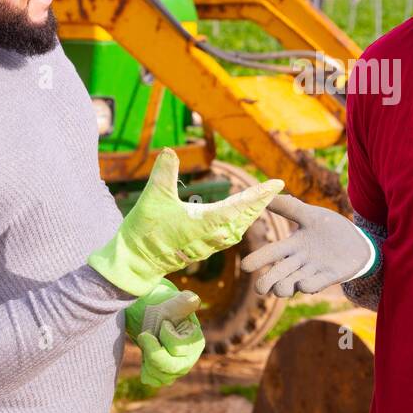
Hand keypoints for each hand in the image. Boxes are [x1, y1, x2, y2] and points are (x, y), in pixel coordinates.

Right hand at [88, 148, 281, 296]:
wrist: (135, 262)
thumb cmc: (144, 230)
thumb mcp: (152, 197)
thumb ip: (163, 173)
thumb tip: (170, 151)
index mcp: (206, 221)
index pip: (241, 205)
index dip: (260, 194)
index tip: (277, 184)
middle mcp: (212, 235)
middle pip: (246, 218)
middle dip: (262, 203)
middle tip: (276, 189)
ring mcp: (208, 245)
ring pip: (238, 229)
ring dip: (251, 215)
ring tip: (262, 203)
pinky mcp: (202, 250)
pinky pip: (228, 237)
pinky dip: (239, 225)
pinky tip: (240, 221)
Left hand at [126, 280, 204, 386]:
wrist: (150, 314)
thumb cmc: (162, 306)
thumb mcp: (173, 302)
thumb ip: (185, 302)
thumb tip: (194, 300)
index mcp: (196, 341)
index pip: (177, 348)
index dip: (165, 335)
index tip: (163, 322)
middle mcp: (190, 359)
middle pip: (170, 367)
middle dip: (152, 351)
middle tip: (144, 334)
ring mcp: (178, 369)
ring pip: (160, 376)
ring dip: (148, 358)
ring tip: (146, 341)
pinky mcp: (166, 376)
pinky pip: (153, 380)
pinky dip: (145, 369)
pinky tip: (145, 355)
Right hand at [238, 195, 374, 297]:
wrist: (358, 241)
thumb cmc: (330, 228)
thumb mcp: (310, 215)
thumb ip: (290, 207)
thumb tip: (267, 195)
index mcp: (292, 246)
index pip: (271, 253)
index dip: (258, 259)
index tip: (245, 266)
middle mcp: (299, 262)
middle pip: (278, 274)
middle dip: (267, 281)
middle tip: (260, 288)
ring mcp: (313, 271)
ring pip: (293, 283)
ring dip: (285, 287)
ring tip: (282, 288)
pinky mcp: (329, 276)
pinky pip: (316, 284)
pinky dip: (309, 286)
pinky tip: (304, 284)